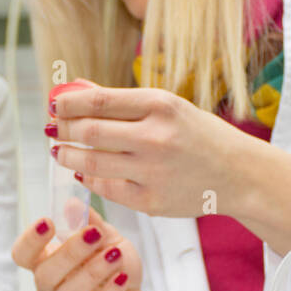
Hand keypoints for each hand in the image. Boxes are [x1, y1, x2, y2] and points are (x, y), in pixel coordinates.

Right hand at [12, 209, 163, 290]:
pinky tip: (123, 278)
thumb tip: (72, 203)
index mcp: (46, 264)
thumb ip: (92, 223)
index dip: (30, 240)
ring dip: (92, 272)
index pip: (22, 255)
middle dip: (70, 252)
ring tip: (115, 256)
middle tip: (96, 234)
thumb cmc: (115, 268)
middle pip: (44, 275)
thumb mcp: (109, 239)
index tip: (49, 222)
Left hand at [48, 84, 261, 219]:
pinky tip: (83, 169)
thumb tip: (75, 89)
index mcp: (160, 105)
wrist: (238, 174)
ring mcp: (153, 172)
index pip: (98, 101)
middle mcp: (156, 138)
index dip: (68, 103)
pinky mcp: (151, 201)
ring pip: (91, 163)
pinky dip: (89, 177)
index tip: (54, 104)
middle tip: (53, 129)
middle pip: (89, 132)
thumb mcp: (167, 107)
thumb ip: (121, 101)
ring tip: (60, 151)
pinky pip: (106, 188)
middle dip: (63, 129)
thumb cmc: (198, 135)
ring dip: (67, 156)